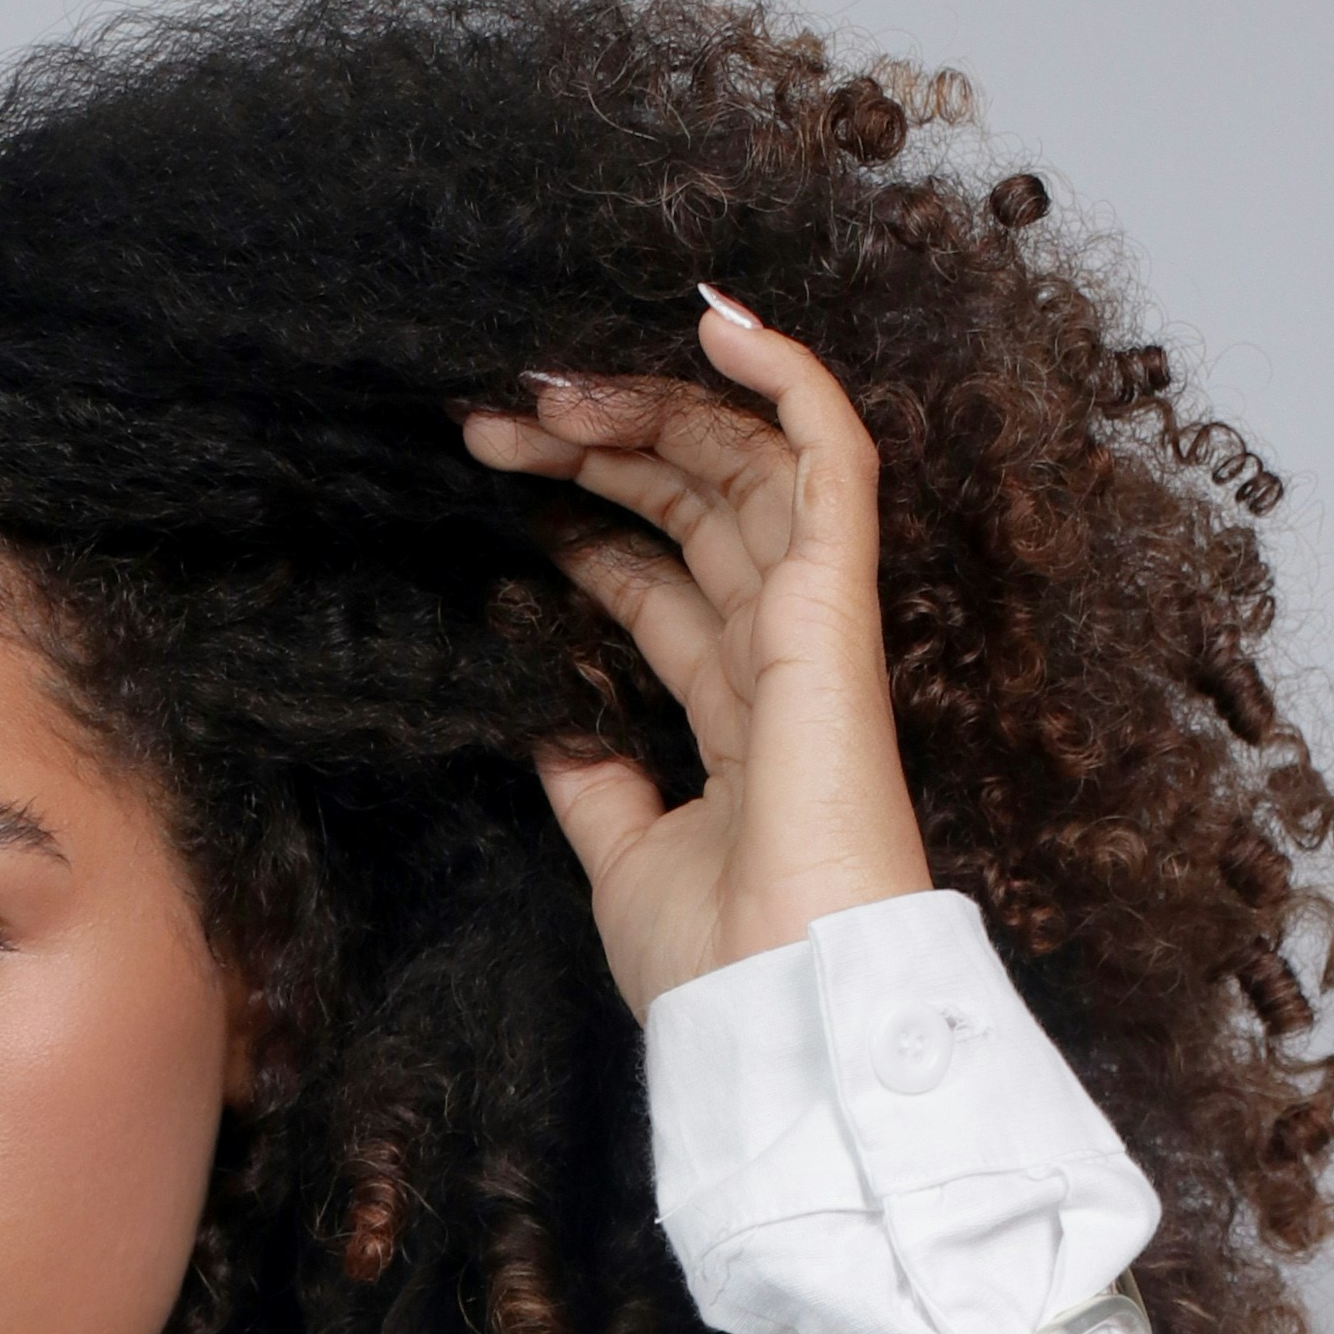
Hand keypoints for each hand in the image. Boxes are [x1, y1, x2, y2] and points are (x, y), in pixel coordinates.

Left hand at [459, 295, 929, 1021]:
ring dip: (648, 411)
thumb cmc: (719, 970)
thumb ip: (597, 784)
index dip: (591, 526)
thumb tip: (550, 728)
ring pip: (742, 468)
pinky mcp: (836, 609)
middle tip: (497, 419)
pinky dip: (788, 379)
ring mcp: (816, 628)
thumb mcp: (625, 861)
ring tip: (545, 383)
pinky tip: (717, 322)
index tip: (502, 489)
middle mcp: (785, 659)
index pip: (668, 584)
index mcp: (746, 717)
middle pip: (698, 510)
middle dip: (597, 453)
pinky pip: (833, 458)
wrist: (780, 1012)